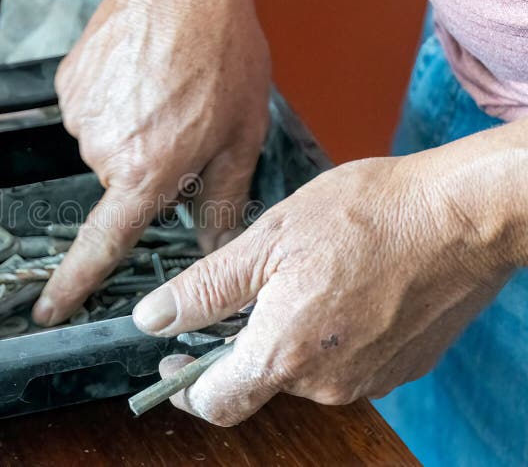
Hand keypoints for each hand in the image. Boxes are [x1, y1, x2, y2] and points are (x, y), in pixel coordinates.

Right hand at [33, 0, 268, 324]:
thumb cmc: (220, 50)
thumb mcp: (240, 135)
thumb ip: (221, 199)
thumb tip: (212, 246)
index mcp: (147, 171)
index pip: (101, 244)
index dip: (72, 283)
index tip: (48, 308)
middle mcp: (105, 149)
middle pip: (120, 184)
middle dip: (150, 165)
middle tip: (181, 125)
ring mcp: (81, 114)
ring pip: (107, 146)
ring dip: (135, 130)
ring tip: (164, 92)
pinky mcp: (69, 85)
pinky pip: (93, 112)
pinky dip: (117, 102)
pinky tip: (141, 76)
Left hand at [132, 129, 527, 425]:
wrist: (463, 214)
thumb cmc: (369, 216)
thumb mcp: (268, 241)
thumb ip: (206, 291)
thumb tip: (153, 319)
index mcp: (285, 354)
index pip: (216, 403)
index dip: (186, 387)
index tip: (174, 362)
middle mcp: (326, 383)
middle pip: (261, 380)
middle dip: (242, 342)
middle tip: (249, 290)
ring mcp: (369, 379)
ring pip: (303, 369)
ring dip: (289, 332)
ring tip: (305, 277)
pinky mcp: (400, 367)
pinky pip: (345, 361)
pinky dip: (330, 333)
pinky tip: (340, 287)